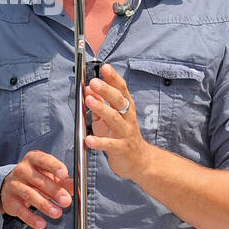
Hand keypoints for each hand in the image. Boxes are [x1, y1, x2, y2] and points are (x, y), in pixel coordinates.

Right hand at [0, 150, 73, 228]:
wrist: (11, 186)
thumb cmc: (36, 178)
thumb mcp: (50, 176)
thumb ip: (64, 181)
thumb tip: (77, 186)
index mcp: (34, 159)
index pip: (44, 160)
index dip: (54, 166)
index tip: (63, 174)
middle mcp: (22, 170)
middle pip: (39, 181)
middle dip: (55, 191)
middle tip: (66, 201)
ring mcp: (14, 185)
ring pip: (30, 195)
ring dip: (44, 205)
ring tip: (57, 213)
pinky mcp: (10, 201)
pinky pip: (21, 210)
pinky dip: (31, 218)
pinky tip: (41, 224)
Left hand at [84, 63, 152, 179]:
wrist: (139, 161)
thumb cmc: (121, 136)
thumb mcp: (110, 117)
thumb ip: (100, 102)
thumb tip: (89, 88)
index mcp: (126, 108)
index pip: (122, 90)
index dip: (114, 78)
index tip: (105, 67)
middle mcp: (128, 118)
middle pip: (119, 102)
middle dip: (107, 91)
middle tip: (94, 81)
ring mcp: (126, 133)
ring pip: (115, 119)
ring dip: (102, 109)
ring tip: (89, 100)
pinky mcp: (121, 149)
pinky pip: (110, 145)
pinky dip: (99, 142)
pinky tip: (88, 139)